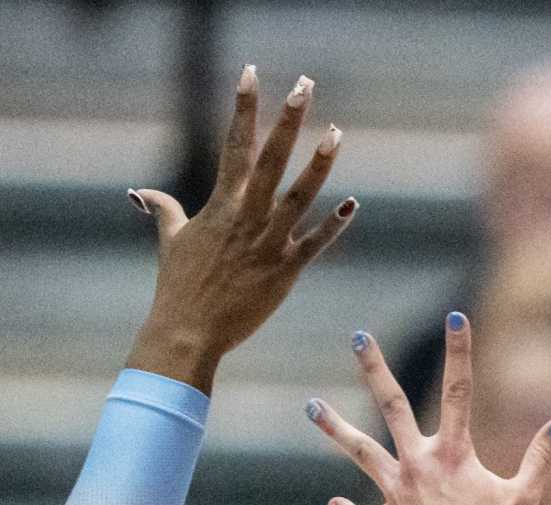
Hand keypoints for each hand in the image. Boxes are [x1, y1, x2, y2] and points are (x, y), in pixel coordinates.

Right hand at [128, 66, 354, 393]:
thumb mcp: (171, 241)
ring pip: (298, 195)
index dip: (244, 107)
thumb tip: (142, 192)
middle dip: (287, 120)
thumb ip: (165, 210)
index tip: (253, 73)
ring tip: (336, 133)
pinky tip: (352, 203)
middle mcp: (245, 216)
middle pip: (269, 158)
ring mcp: (267, 242)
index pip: (234, 144)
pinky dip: (334, 224)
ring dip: (319, 165)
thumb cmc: (180, 286)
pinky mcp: (285, 271)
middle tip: (306, 86)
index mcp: (220, 204)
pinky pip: (315, 243)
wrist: (189, 329)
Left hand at [304, 314, 550, 504]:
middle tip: (357, 336)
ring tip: (310, 406)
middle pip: (392, 405)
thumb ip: (541, 458)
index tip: (457, 315)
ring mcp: (395, 492)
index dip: (461, 351)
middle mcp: (417, 464)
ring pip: (359, 451)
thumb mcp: (525, 498)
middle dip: (375, 368)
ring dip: (334, 428)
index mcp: (453, 454)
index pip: (460, 391)